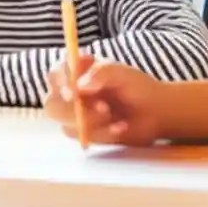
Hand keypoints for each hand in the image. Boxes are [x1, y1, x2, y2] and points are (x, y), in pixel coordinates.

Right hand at [43, 55, 164, 145]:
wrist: (155, 113)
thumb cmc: (137, 86)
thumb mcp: (122, 73)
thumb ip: (101, 73)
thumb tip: (79, 86)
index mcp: (75, 70)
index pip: (56, 74)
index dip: (61, 84)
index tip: (74, 93)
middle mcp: (69, 91)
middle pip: (52, 102)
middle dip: (74, 110)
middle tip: (104, 108)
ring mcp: (73, 112)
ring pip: (64, 122)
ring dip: (90, 122)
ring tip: (114, 117)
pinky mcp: (81, 131)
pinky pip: (80, 136)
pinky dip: (101, 134)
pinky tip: (119, 127)